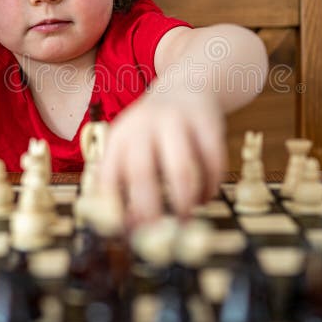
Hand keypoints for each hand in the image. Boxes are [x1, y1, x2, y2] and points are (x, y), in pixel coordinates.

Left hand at [99, 87, 226, 224]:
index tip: (126, 233)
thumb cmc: (154, 130)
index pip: (109, 175)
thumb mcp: (130, 143)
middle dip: (150, 211)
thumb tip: (128, 227)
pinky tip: (205, 195)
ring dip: (185, 202)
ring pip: (181, 171)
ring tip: (186, 216)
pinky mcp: (207, 122)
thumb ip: (125, 178)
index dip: (116, 209)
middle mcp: (144, 125)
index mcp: (120, 135)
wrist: (187, 86)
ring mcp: (177, 121)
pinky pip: (212, 164)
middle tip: (158, 235)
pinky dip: (210, 187)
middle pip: (142, 173)